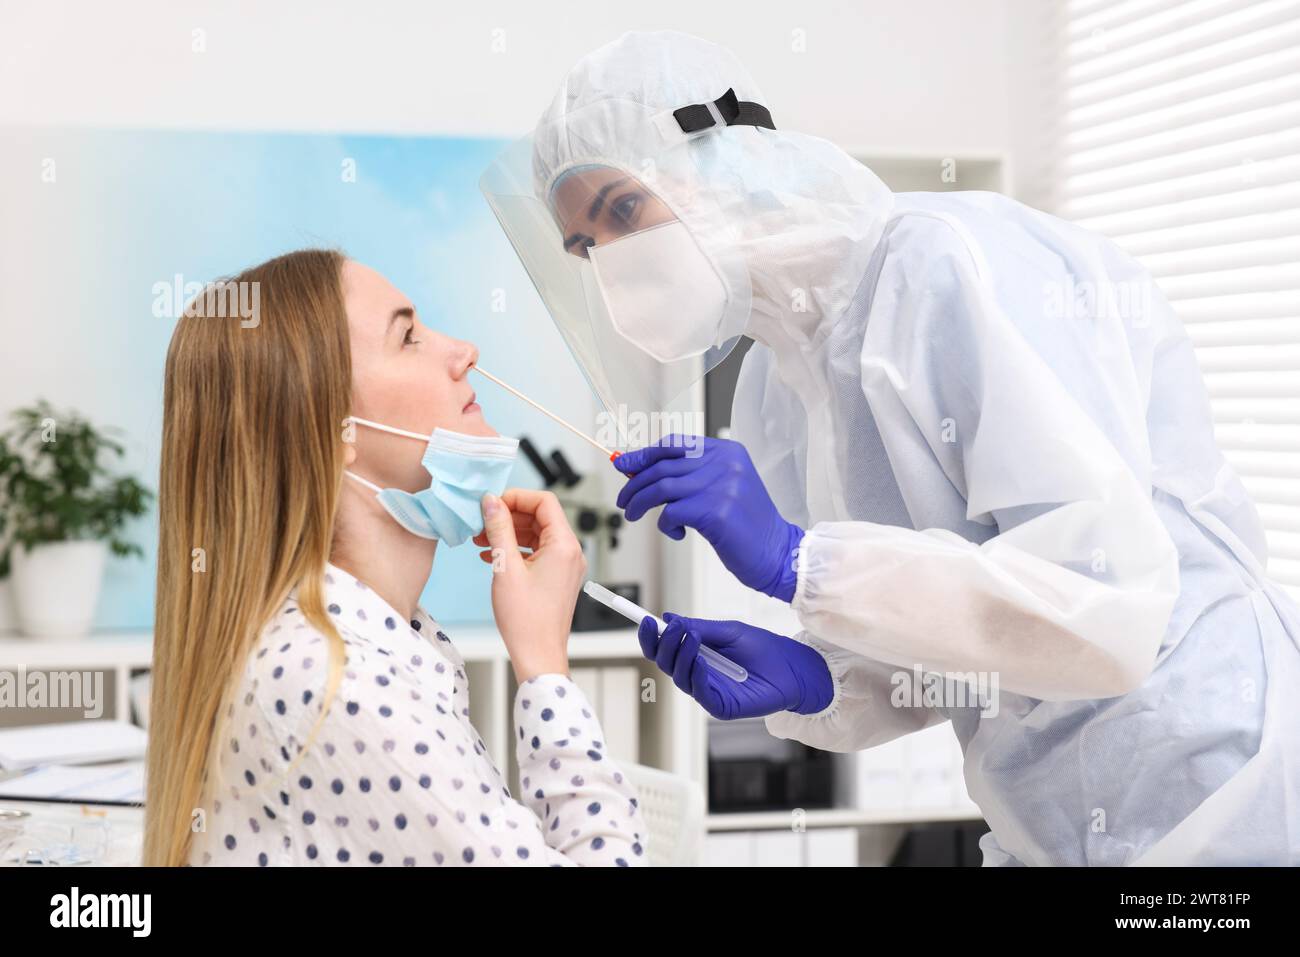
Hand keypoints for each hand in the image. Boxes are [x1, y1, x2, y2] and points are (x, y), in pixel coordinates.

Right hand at [474, 489, 584, 682]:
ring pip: (537, 534)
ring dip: (509, 532)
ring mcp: (565, 565)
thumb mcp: (505, 568)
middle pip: (540, 517)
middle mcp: (570, 552)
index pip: (544, 502)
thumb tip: (491, 502)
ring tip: (481, 538)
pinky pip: (537, 552)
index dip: (516, 497)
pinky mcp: (557, 577)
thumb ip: (499, 529)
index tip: (492, 504)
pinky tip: (491, 555)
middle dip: (509, 515)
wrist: (538, 655)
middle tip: (482, 521)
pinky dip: (515, 549)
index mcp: (564, 545)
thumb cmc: (526, 620)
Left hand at [614, 436, 803, 601]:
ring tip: (633, 515)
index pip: (674, 444)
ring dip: (640, 503)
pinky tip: (677, 532)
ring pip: (661, 488)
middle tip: (624, 500)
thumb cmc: (747, 525)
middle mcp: (725, 464)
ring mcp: (721, 486)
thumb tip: (642, 472)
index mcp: (727, 452)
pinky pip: (671, 513)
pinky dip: (666, 525)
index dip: (644, 454)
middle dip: (635, 484)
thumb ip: (691, 476)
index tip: (624, 466)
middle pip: (663, 466)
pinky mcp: (715, 512)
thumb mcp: (724, 489)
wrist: (777, 552)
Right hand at [638, 613, 832, 719]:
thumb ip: (699, 627)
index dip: (652, 638)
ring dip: (681, 656)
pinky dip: (697, 676)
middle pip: (666, 664)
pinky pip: (701, 694)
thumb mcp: (729, 631)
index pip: (665, 650)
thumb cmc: (764, 649)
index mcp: (696, 656)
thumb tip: (668, 619)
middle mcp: (697, 675)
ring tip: (690, 637)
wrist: (793, 668)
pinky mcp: (721, 706)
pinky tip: (700, 661)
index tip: (645, 621)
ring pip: (680, 678)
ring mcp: (708, 692)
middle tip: (670, 629)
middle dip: (664, 645)